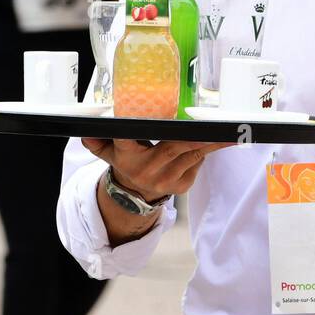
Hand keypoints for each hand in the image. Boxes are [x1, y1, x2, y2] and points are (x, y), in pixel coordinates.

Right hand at [82, 138, 229, 200]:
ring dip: (211, 142)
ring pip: (192, 155)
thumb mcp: (108, 152)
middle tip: (213, 124)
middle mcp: (147, 169)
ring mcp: (166, 179)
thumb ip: (96, 140)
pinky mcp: (182, 185)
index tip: (146, 118)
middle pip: (173, 147)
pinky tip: (219, 140)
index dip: (133, 129)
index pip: (127, 139)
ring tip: (230, 130)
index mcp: (127, 156)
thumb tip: (84, 130)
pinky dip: (206, 150)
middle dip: (194, 136)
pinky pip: (197, 162)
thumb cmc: (127, 162)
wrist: (136, 195)